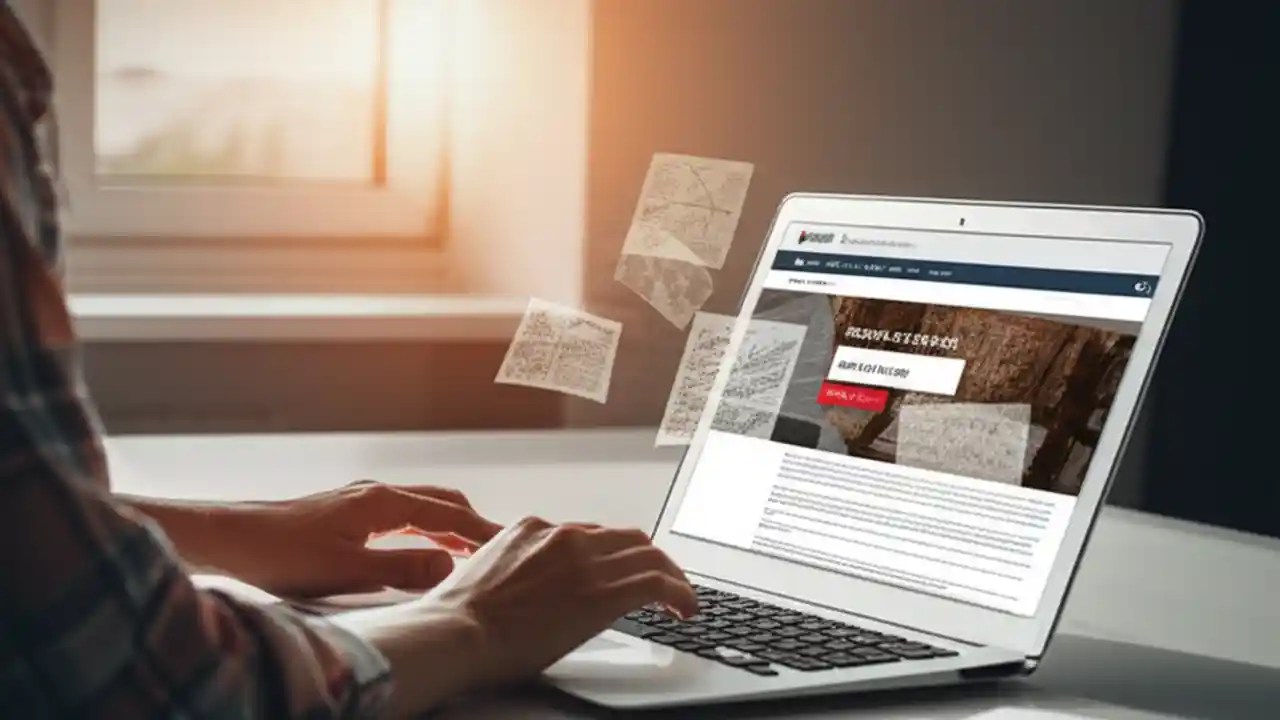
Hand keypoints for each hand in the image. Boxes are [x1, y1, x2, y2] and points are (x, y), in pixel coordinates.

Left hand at [131, 481, 500, 597]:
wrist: (228, 539)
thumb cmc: (281, 554)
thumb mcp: (347, 570)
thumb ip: (402, 569)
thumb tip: (452, 567)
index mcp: (383, 502)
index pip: (449, 515)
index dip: (483, 532)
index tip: (513, 544)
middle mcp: (375, 493)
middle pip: (440, 501)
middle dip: (473, 522)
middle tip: (500, 547)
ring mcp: (359, 500)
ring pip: (420, 507)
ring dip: (449, 526)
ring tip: (472, 550)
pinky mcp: (345, 513)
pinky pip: (401, 516)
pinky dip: (424, 529)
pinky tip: (422, 548)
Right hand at [334, 517, 697, 714]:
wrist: (456, 631)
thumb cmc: (457, 618)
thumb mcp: (485, 577)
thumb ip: (514, 572)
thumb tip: (525, 594)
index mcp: (531, 529)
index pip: (587, 535)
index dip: (609, 554)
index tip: (616, 570)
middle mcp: (563, 536)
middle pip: (624, 537)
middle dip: (647, 557)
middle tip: (660, 580)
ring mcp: (585, 560)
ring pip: (647, 553)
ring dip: (668, 575)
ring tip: (679, 597)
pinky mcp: (604, 591)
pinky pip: (656, 582)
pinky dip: (679, 592)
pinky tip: (685, 608)